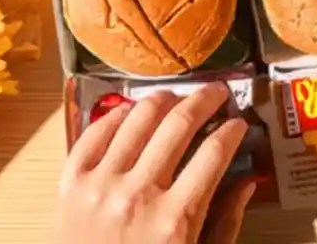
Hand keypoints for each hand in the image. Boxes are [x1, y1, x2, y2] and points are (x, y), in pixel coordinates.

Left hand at [59, 82, 253, 243]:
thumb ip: (225, 223)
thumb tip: (246, 182)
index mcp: (175, 220)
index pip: (214, 154)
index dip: (232, 131)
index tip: (238, 123)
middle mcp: (138, 196)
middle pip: (179, 125)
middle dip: (204, 101)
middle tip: (215, 94)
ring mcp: (100, 186)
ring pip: (137, 119)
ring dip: (162, 99)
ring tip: (175, 97)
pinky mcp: (69, 185)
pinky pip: (94, 133)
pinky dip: (116, 116)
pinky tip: (132, 113)